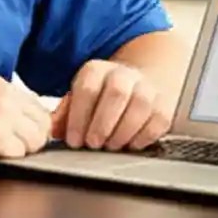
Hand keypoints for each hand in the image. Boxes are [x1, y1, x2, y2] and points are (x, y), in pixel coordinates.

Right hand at [0, 76, 51, 171]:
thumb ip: (3, 105)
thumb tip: (30, 123)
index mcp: (0, 85)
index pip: (38, 107)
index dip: (31, 127)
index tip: (17, 136)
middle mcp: (4, 97)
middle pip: (43, 124)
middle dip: (30, 139)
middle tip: (7, 147)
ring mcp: (1, 116)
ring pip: (36, 140)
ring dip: (20, 150)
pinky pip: (21, 154)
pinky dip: (8, 159)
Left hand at [51, 60, 172, 150]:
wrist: (139, 82)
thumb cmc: (101, 97)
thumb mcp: (79, 98)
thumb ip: (65, 114)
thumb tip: (52, 130)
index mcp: (96, 71)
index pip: (87, 89)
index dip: (79, 117)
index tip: (74, 140)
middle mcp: (123, 75)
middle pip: (116, 93)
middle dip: (102, 123)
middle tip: (93, 144)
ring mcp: (147, 88)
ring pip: (140, 106)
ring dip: (122, 132)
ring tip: (110, 146)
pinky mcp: (164, 105)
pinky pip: (157, 121)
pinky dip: (142, 137)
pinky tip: (129, 145)